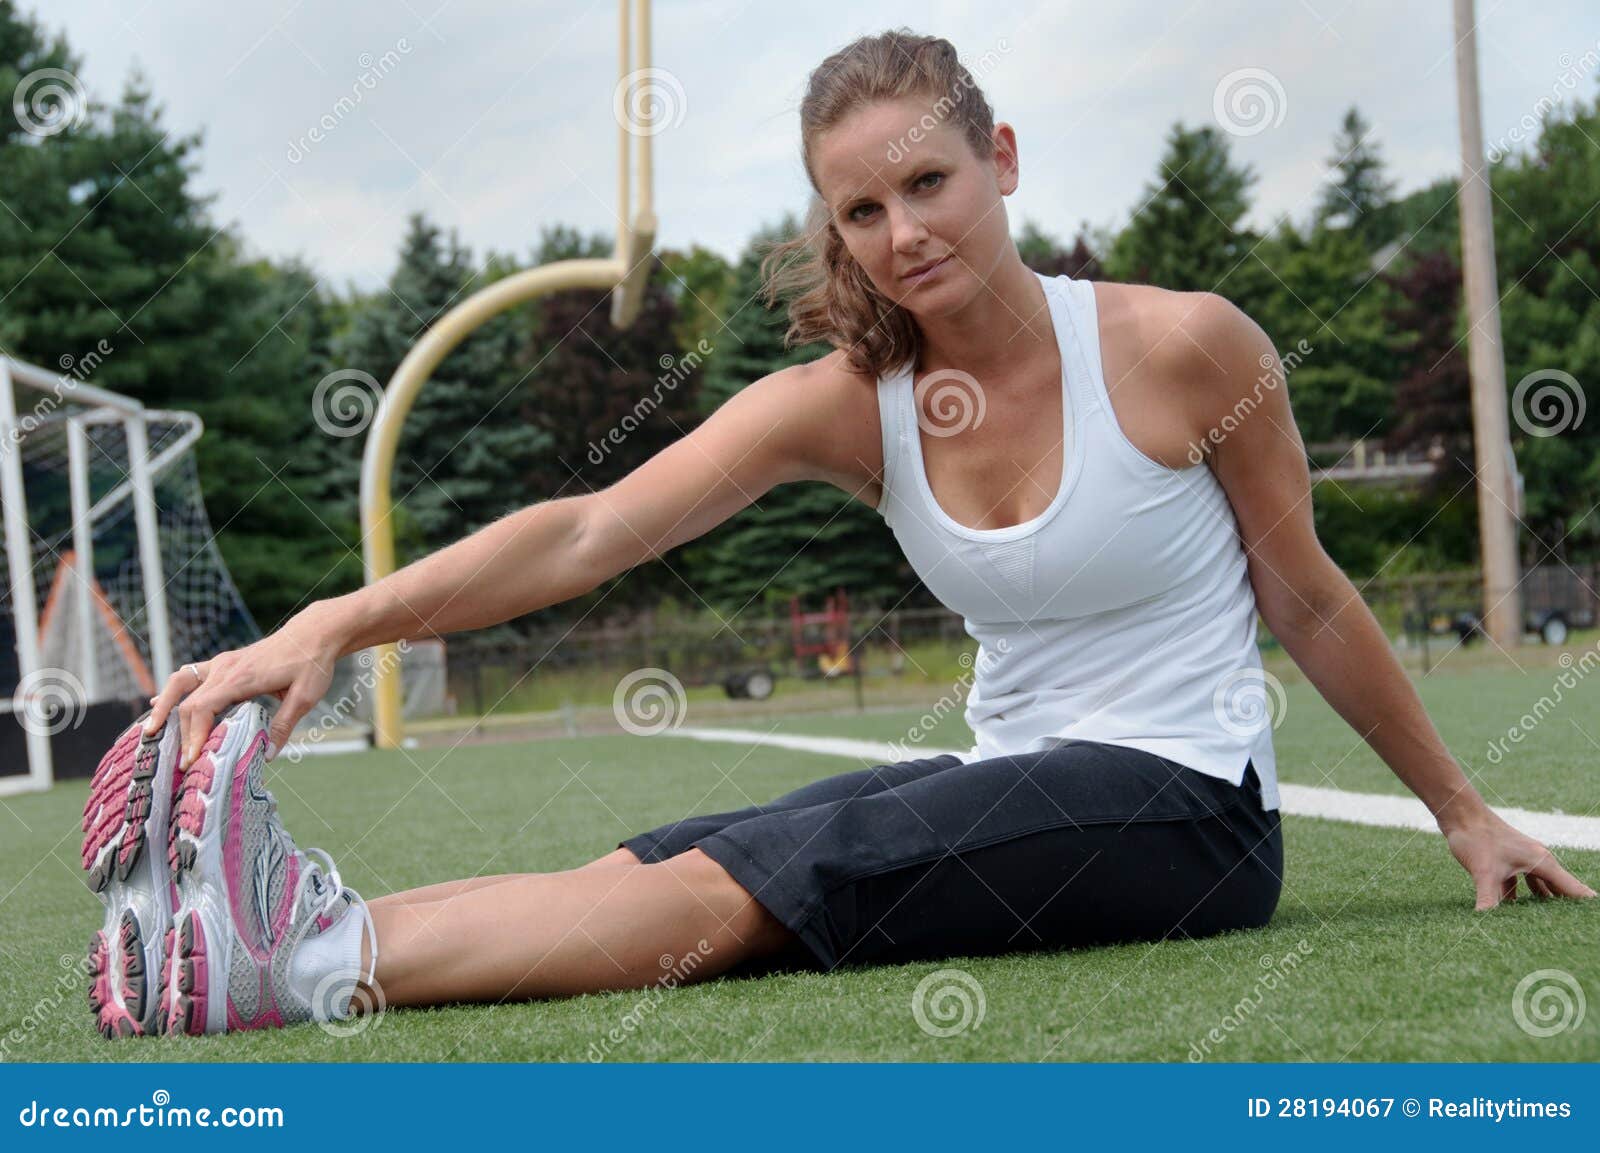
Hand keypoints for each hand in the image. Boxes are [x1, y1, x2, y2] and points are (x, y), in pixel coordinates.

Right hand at [144, 606, 343, 770]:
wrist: (315, 632)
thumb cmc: (312, 663)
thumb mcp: (305, 697)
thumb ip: (284, 725)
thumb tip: (267, 755)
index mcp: (242, 678)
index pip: (203, 708)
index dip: (194, 735)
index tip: (193, 759)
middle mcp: (225, 668)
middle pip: (189, 703)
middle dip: (182, 734)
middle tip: (183, 763)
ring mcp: (222, 662)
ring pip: (181, 684)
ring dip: (164, 707)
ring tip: (152, 731)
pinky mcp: (225, 661)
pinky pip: (190, 675)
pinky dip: (173, 691)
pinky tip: (159, 704)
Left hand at [1440, 806, 1597, 909]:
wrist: (1459, 814)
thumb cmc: (1476, 838)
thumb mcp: (1483, 873)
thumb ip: (1488, 899)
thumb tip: (1484, 921)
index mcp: (1541, 862)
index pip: (1571, 888)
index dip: (1583, 902)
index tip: (1592, 920)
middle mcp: (1536, 860)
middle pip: (1557, 888)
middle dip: (1563, 907)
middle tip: (1571, 926)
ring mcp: (1521, 859)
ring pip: (1538, 885)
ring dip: (1541, 903)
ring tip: (1546, 923)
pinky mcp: (1506, 860)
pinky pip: (1519, 882)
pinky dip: (1518, 896)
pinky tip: (1513, 910)